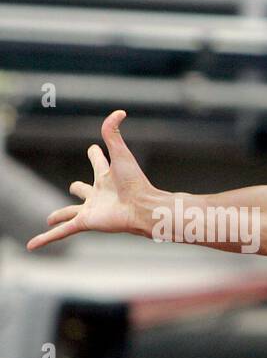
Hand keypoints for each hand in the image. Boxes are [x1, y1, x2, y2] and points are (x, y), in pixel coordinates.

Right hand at [27, 110, 153, 249]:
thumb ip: (114, 132)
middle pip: (84, 190)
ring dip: (60, 216)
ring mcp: (91, 210)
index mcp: (107, 176)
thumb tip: (119, 111)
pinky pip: (62, 232)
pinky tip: (32, 246)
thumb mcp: (121, 154)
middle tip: (75, 187)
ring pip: (70, 213)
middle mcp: (98, 194)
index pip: (98, 162)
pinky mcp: (86, 223)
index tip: (94, 148)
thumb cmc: (136, 183)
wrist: (144, 209)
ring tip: (51, 219)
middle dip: (79, 188)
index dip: (96, 154)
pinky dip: (46, 239)